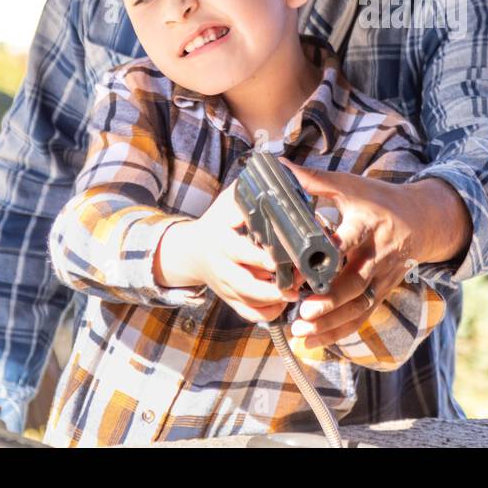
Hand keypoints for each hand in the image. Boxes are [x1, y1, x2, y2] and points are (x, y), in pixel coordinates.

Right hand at [155, 179, 299, 323]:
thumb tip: (279, 173)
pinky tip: (282, 304)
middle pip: (244, 285)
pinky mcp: (230, 299)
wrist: (192, 250)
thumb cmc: (219, 221)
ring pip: (248, 303)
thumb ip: (249, 191)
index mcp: (221, 240)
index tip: (280, 261)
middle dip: (271, 289)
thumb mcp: (230, 201)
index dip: (260, 259)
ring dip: (273, 302)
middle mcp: (221, 266)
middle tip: (295, 284)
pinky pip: (248, 314)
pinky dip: (266, 314)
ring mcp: (224, 286)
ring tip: (294, 293)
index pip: (240, 252)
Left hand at [280, 161, 463, 348]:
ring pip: (358, 306)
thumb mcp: (349, 185)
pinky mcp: (381, 292)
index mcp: (368, 224)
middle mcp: (377, 254)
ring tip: (301, 331)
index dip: (328, 253)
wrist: (421, 221)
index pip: (350, 240)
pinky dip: (338, 332)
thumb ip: (312, 180)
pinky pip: (361, 317)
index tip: (304, 265)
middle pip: (355, 282)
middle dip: (330, 300)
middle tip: (303, 312)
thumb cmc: (378, 200)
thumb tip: (276, 166)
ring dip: (330, 322)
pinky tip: (313, 341)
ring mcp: (381, 277)